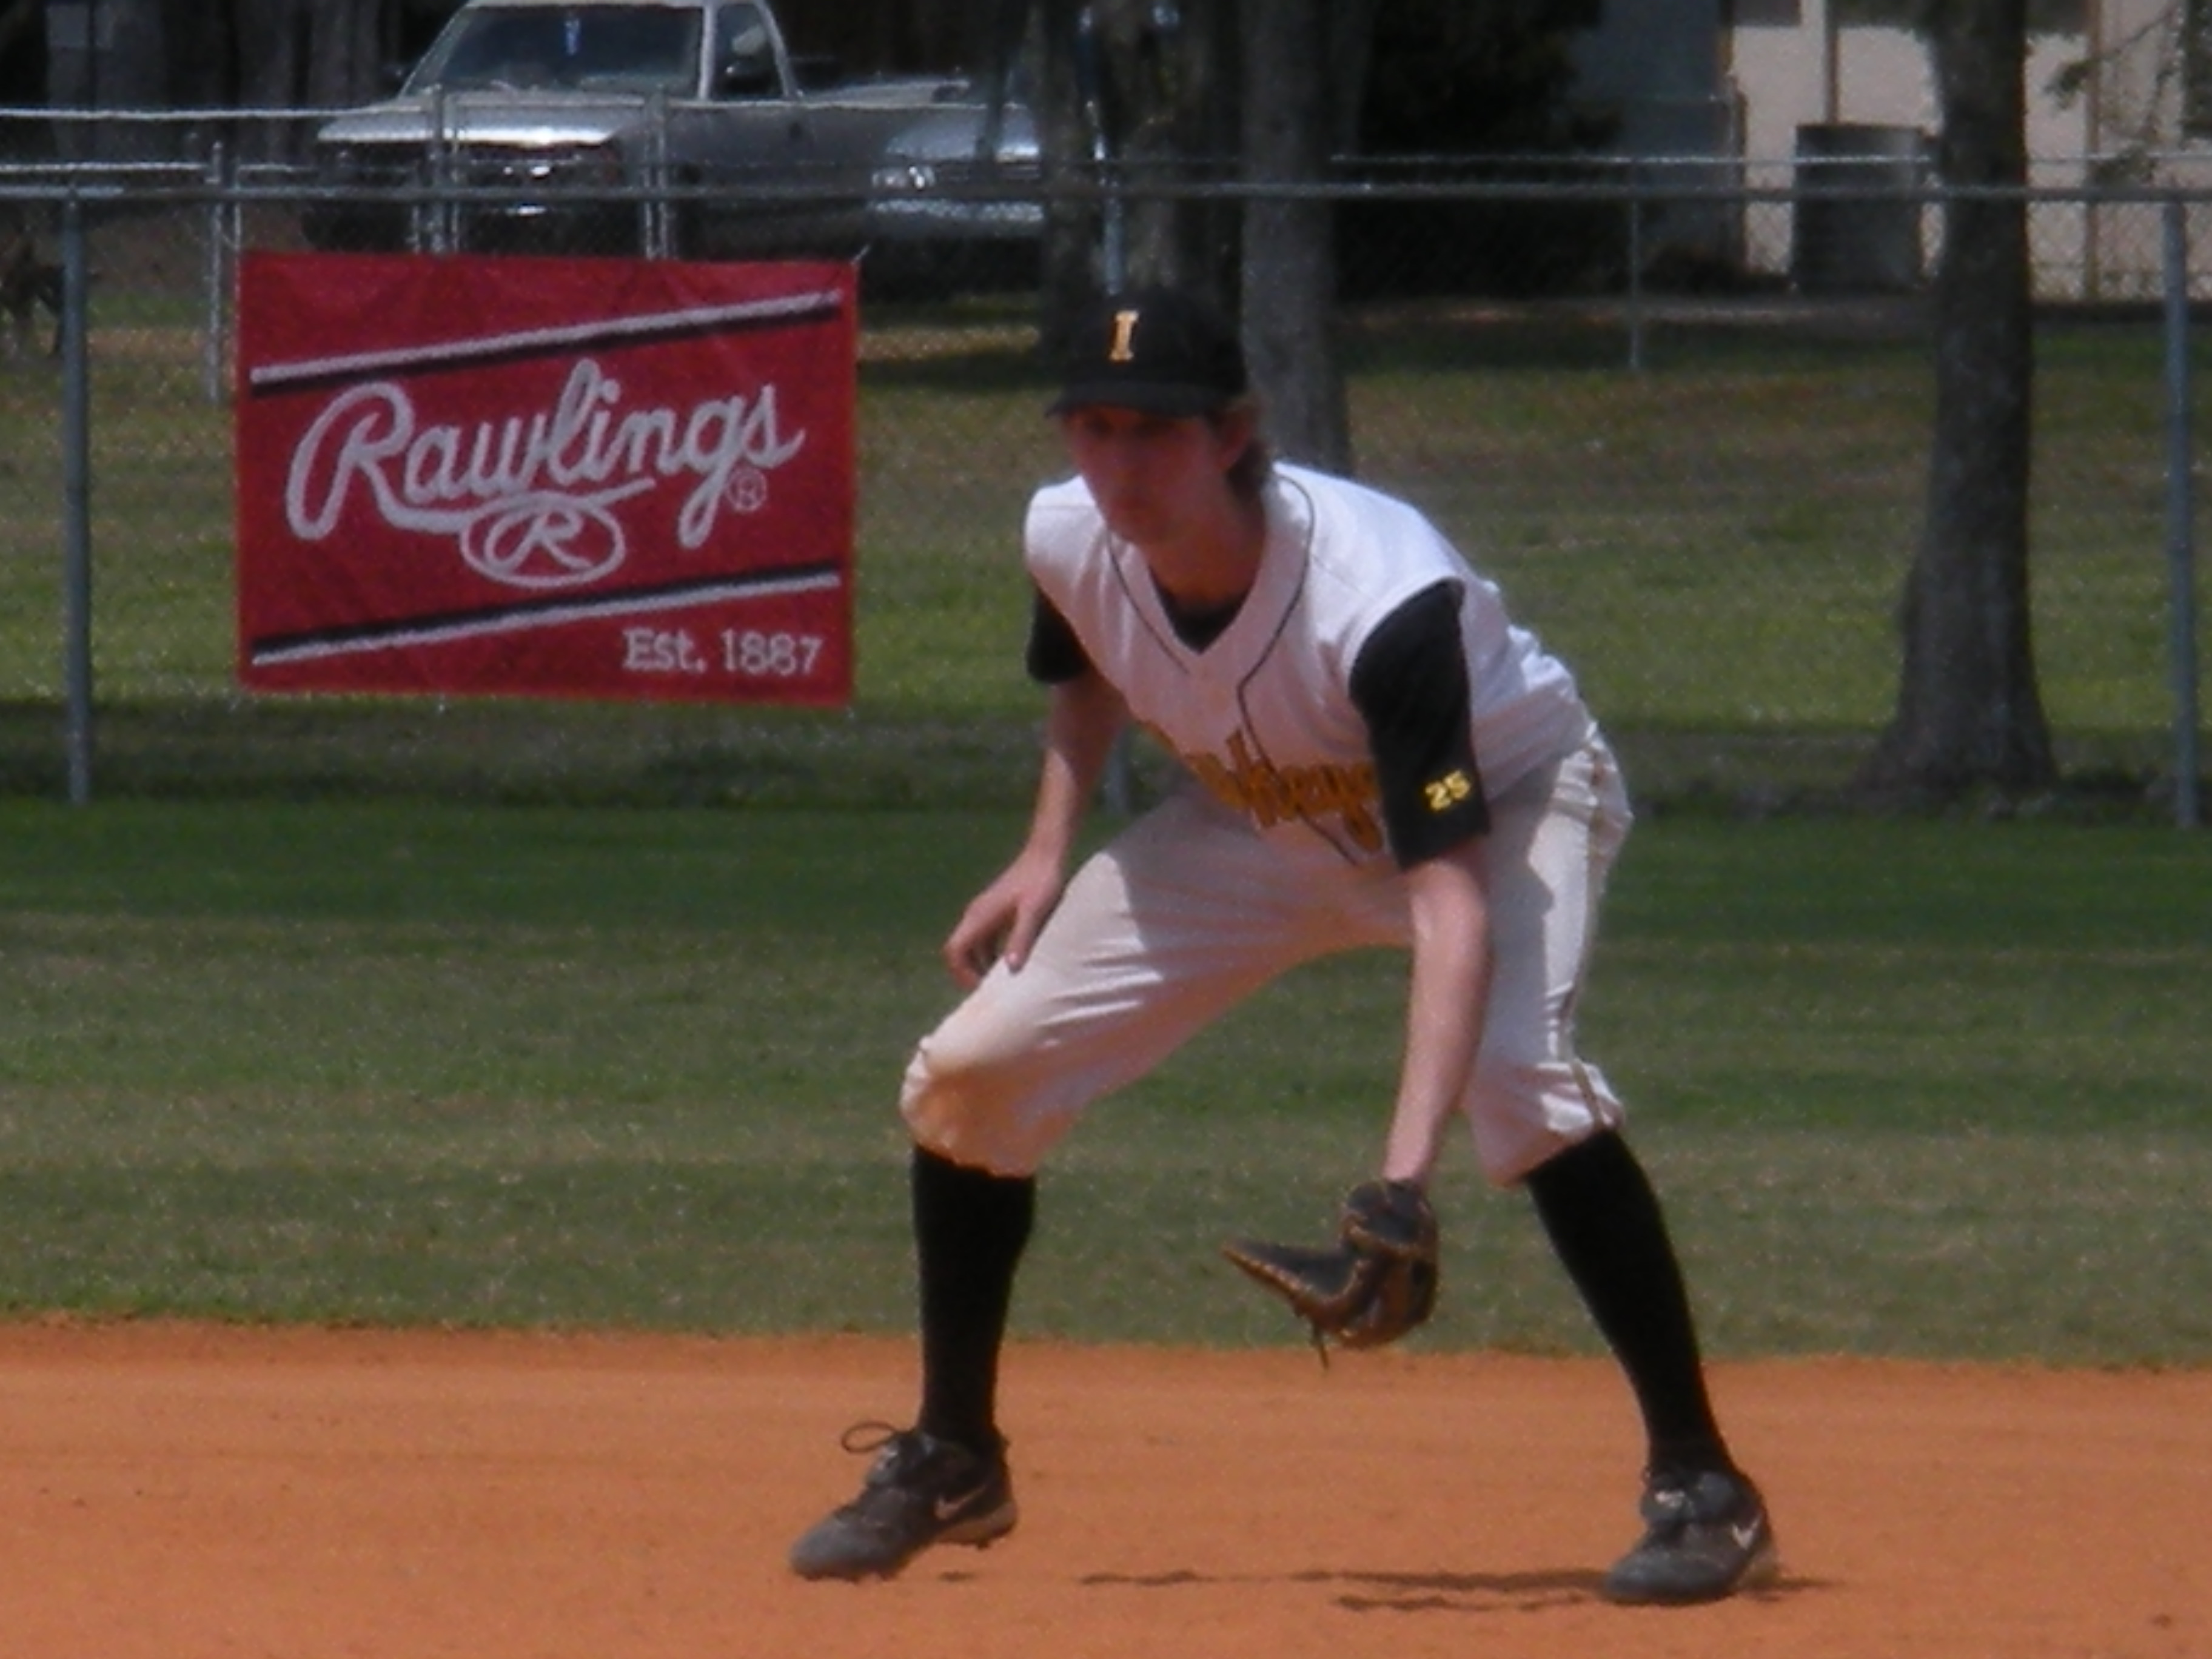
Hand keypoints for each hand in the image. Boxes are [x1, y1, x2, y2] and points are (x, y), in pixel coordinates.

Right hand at [942, 846, 1064, 988]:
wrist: (1046, 855)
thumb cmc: (1041, 882)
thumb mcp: (1033, 912)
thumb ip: (1021, 938)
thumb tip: (1010, 968)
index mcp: (980, 916)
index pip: (953, 951)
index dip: (961, 973)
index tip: (982, 988)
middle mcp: (975, 915)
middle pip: (958, 952)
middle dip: (969, 973)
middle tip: (993, 991)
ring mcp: (984, 913)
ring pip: (971, 947)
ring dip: (981, 966)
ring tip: (1004, 982)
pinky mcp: (995, 912)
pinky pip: (984, 940)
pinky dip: (991, 955)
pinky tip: (1013, 963)